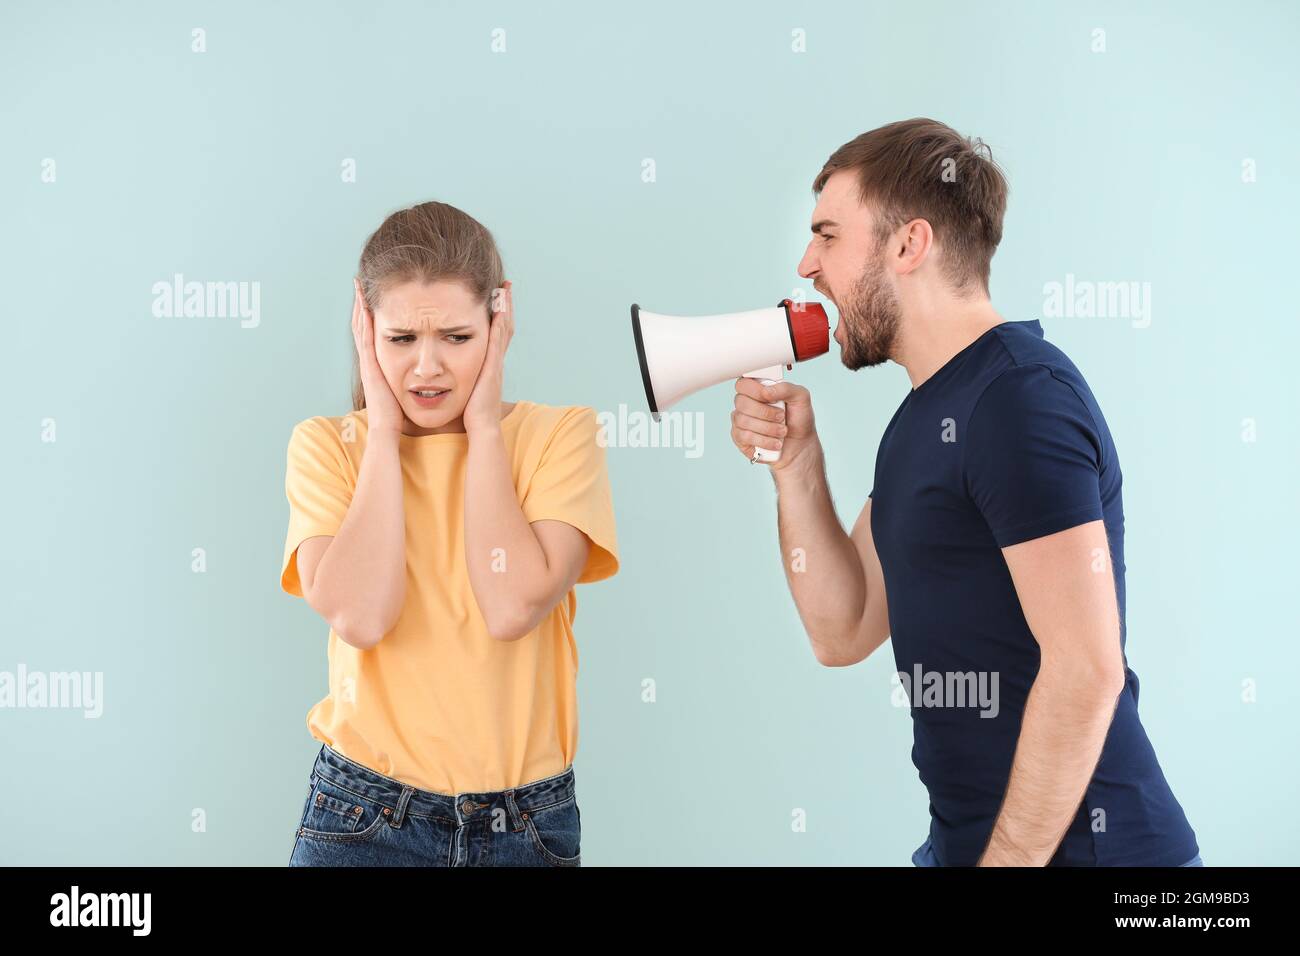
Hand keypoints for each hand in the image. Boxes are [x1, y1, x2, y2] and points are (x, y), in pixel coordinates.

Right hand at [351, 278, 404, 437]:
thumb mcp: (403, 389)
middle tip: (361, 283)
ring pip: (361, 327)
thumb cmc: (399, 414)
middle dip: (362, 304)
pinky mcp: (370, 366)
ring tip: (359, 286)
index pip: (372, 333)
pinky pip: (365, 338)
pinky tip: (365, 305)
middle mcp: (370, 360)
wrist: (387, 430)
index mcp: (379, 364)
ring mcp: (368, 362)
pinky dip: (364, 321)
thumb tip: (420, 370)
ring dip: (360, 306)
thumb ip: (407, 377)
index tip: (372, 296)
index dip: (370, 315)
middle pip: (363, 326)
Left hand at [464, 279, 514, 432]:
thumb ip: (460, 380)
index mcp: (488, 366)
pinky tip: (499, 308)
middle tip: (505, 286)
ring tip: (503, 289)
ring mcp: (496, 363)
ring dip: (505, 308)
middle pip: (504, 327)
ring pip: (504, 329)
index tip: (496, 299)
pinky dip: (500, 323)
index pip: (495, 336)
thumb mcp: (465, 391)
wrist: (481, 428)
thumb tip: (447, 373)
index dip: (497, 317)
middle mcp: (495, 361)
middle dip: (505, 306)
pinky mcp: (492, 366)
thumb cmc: (470, 414)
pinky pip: (498, 340)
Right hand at [731, 377, 819, 472]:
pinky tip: (775, 443)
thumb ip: (785, 388)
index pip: (743, 384)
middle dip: (765, 412)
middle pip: (741, 402)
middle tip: (781, 417)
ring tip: (782, 431)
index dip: (754, 390)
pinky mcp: (740, 438)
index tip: (770, 399)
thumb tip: (766, 391)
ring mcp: (741, 421)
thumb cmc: (799, 419)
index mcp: (758, 390)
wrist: (801, 445)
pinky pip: (745, 437)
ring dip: (768, 428)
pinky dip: (764, 441)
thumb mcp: (800, 398)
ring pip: (743, 421)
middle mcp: (746, 404)